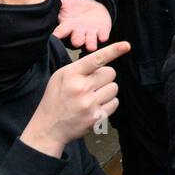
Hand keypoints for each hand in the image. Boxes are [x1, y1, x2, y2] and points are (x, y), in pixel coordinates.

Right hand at [21, 40, 126, 156]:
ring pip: (114, 88)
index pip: (96, 59)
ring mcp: (89, 104)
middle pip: (110, 73)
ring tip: (92, 97)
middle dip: (104, 77)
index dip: (113, 51)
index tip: (126, 46)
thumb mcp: (61, 77)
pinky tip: (95, 107)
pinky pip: (115, 103)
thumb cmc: (56, 98)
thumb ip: (80, 68)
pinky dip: (108, 104)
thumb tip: (103, 60)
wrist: (49, 128)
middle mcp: (81, 88)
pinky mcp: (96, 117)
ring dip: (107, 91)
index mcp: (71, 74)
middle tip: (92, 85)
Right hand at [53, 0, 111, 52]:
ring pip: (90, 41)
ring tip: (91, 47)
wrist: (90, 6)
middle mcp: (78, 33)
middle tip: (77, 42)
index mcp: (66, 27)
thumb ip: (56, 3)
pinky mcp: (102, 31)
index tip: (56, 37)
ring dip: (90, 44)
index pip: (60, 32)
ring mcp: (90, 33)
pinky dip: (103, 36)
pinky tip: (103, 37)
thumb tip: (46, 0)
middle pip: (76, 39)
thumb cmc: (72, 6)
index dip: (58, 35)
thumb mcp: (63, 2)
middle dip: (77, 40)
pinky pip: (103, 35)